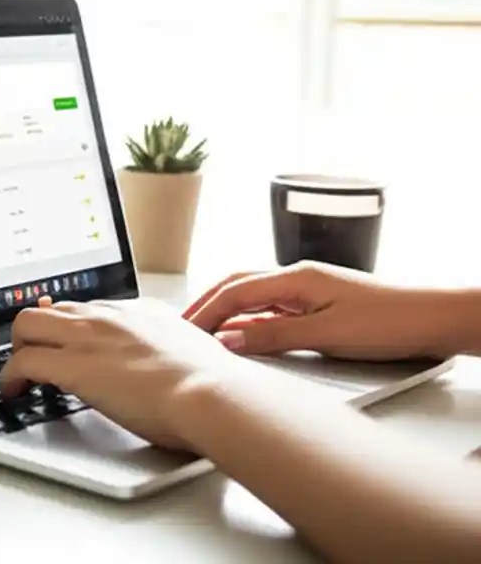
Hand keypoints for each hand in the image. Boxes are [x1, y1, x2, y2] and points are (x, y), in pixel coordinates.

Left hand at [0, 298, 255, 449]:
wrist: (211, 394)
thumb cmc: (211, 384)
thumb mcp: (192, 352)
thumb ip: (173, 350)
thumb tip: (175, 364)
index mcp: (139, 312)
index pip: (90, 307)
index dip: (70, 324)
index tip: (64, 336)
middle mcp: (108, 316)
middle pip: (50, 307)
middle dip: (35, 331)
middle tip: (33, 354)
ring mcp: (87, 336)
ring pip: (27, 324)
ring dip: (18, 349)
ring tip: (19, 375)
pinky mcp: (71, 364)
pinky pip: (22, 362)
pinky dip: (10, 378)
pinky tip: (13, 392)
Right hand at [185, 261, 474, 359]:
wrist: (434, 319)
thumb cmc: (389, 322)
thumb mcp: (325, 333)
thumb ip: (273, 336)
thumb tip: (228, 340)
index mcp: (295, 277)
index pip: (234, 292)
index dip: (205, 312)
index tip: (183, 332)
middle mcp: (297, 278)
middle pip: (237, 287)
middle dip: (206, 305)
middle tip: (182, 328)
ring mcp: (308, 291)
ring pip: (253, 298)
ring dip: (226, 313)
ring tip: (204, 333)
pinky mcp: (318, 306)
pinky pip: (272, 310)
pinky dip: (250, 322)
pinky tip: (244, 337)